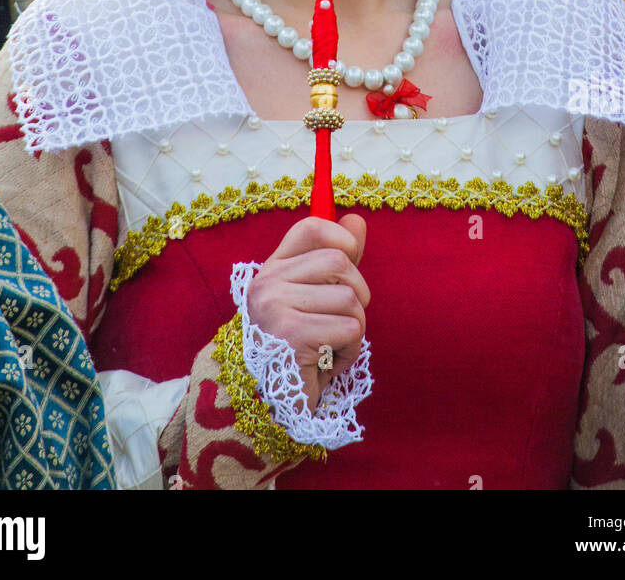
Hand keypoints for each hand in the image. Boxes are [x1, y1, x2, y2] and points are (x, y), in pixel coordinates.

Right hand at [246, 214, 368, 411]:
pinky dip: (350, 351)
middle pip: (339, 262)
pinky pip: (350, 329)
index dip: (341, 239)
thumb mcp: (318, 296)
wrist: (277, 404)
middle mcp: (268, 283)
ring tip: (332, 344)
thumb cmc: (304, 345)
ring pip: (350, 298)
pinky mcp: (291, 336)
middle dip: (357, 293)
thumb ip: (337, 257)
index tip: (349, 262)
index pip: (311, 227)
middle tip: (341, 319)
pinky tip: (329, 362)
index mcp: (273, 268)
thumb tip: (356, 219)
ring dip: (355, 328)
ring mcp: (275, 308)